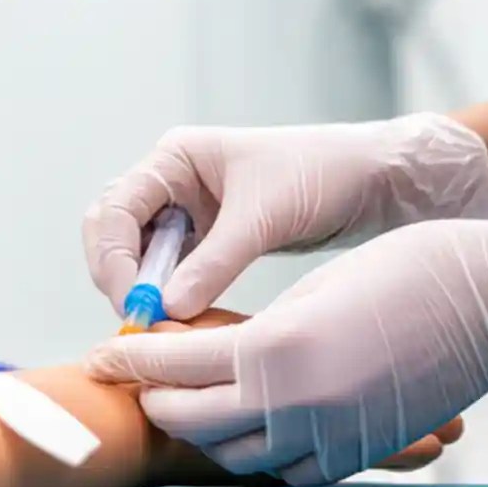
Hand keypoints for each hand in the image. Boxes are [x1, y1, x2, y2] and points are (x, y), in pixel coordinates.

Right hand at [83, 114, 487, 317]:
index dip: (115, 259)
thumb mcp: (264, 217)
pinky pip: (170, 271)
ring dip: (142, 291)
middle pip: (113, 232)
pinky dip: (168, 297)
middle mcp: (172, 180)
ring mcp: (187, 211)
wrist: (374, 180)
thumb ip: (214, 263)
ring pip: (138, 256)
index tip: (135, 304)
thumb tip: (167, 310)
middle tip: (139, 323)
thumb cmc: (323, 174)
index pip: (116, 208)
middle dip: (118, 277)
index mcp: (176, 156)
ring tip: (162, 329)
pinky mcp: (208, 240)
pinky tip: (182, 323)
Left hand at [88, 219, 487, 485]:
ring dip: (203, 428)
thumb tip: (218, 349)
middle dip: (156, 400)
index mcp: (276, 347)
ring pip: (234, 453)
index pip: (174, 361)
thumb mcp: (314, 289)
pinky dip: (258, 451)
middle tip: (138, 383)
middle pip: (191, 417)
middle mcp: (293, 402)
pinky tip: (252, 426)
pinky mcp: (356, 455)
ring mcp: (327, 437)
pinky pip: (286, 470)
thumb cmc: (406, 273)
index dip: (129, 360)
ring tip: (189, 403)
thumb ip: (258, 328)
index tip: (98, 358)